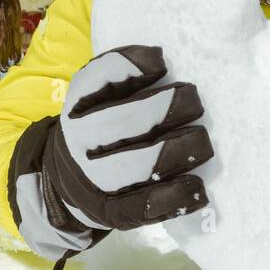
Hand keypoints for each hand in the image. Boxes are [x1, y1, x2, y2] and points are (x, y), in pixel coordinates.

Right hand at [41, 45, 211, 232]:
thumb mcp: (99, 97)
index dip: (132, 66)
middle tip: (195, 101)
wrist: (66, 182)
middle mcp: (81, 140)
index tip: (163, 61)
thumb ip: (123, 76)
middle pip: (123, 122)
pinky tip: (198, 186)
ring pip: (139, 165)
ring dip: (179, 150)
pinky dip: (176, 195)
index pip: (98, 79)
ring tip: (203, 142)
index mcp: (79, 104)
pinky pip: (146, 206)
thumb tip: (161, 58)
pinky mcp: (113, 211)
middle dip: (167, 108)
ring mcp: (95, 179)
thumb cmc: (101, 128)